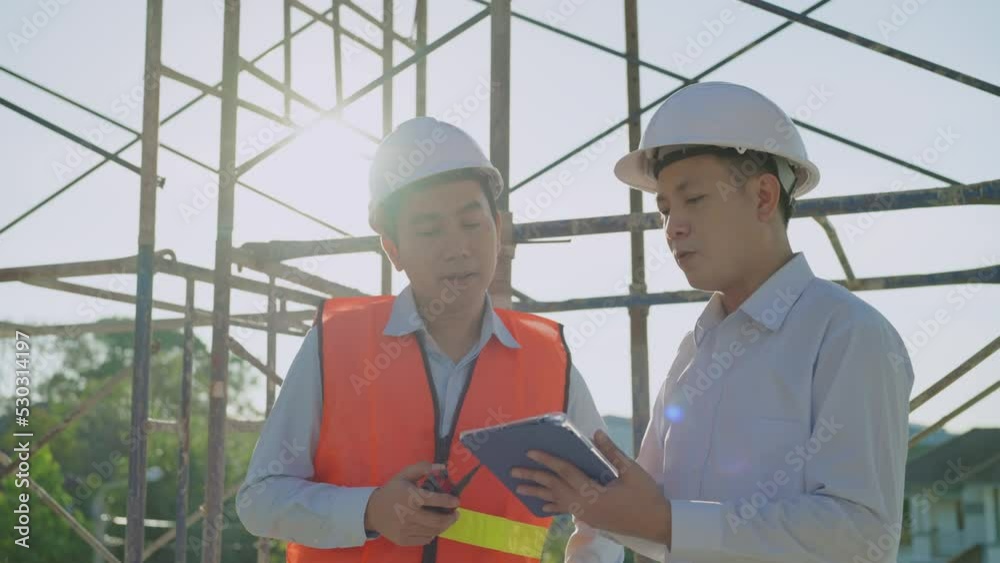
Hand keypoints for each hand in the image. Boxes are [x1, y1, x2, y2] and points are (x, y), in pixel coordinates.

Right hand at [364, 462, 460, 545]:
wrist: (373, 511)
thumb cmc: (392, 490)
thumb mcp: (404, 475)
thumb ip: (422, 468)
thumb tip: (442, 467)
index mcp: (409, 497)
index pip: (434, 500)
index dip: (448, 501)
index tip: (457, 502)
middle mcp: (407, 514)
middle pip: (437, 520)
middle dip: (451, 518)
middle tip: (456, 514)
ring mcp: (405, 529)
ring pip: (432, 531)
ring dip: (443, 526)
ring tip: (447, 520)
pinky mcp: (403, 540)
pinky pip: (424, 539)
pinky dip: (433, 534)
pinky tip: (434, 528)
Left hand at [511, 430, 671, 545]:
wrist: (657, 524)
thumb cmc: (646, 496)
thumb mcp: (632, 471)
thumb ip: (612, 452)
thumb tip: (595, 433)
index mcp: (595, 493)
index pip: (566, 473)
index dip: (547, 460)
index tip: (530, 451)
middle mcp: (586, 506)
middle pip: (554, 488)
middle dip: (533, 477)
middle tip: (513, 470)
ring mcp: (586, 515)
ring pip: (556, 500)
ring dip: (537, 492)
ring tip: (518, 487)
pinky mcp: (590, 519)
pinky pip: (565, 510)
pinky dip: (551, 504)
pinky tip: (541, 503)